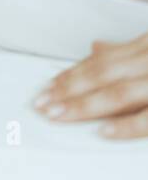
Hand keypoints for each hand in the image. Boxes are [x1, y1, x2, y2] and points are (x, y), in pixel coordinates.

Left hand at [33, 32, 147, 138]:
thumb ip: (126, 52)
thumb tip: (96, 48)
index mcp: (144, 49)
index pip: (101, 61)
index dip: (72, 75)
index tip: (48, 88)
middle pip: (103, 74)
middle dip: (69, 88)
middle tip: (42, 102)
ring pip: (119, 92)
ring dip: (84, 104)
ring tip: (58, 114)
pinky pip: (147, 119)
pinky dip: (125, 125)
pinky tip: (102, 131)